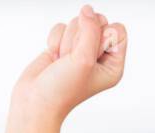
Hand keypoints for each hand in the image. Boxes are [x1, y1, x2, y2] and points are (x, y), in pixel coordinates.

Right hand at [12, 5, 126, 119]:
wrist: (36, 101)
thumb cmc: (63, 89)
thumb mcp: (84, 59)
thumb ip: (90, 30)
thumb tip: (87, 9)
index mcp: (113, 64)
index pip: (118, 31)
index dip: (102, 35)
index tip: (90, 53)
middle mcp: (100, 57)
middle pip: (98, 22)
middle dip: (81, 38)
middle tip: (73, 59)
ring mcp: (81, 50)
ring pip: (78, 22)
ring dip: (66, 41)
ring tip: (62, 61)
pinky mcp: (64, 46)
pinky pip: (62, 26)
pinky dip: (55, 40)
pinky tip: (54, 58)